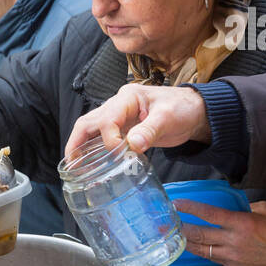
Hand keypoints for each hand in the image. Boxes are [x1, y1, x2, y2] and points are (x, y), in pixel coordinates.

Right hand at [65, 85, 210, 157]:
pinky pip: (100, 138)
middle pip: (88, 122)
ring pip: (90, 130)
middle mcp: (117, 105)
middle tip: (72, 164)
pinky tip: (89, 164)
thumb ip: (150, 130)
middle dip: (76, 142)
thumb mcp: (169, 118)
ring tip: (74, 168)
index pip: (107, 119)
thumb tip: (133, 145)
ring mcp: (118, 117)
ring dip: (80, 147)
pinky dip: (92, 150)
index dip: (109, 138)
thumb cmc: (183, 109)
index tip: (120, 153)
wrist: (194, 112)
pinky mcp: (122, 129)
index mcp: (128, 97)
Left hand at [175, 199, 265, 265]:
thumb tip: (229, 205)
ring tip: (174, 236)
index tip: (177, 204)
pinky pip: (212, 258)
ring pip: (202, 250)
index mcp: (241, 223)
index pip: (209, 214)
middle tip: (168, 223)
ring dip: (186, 242)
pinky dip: (201, 252)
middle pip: (200, 235)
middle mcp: (234, 241)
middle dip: (182, 228)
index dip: (191, 208)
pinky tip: (193, 246)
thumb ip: (244, 206)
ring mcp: (232, 256)